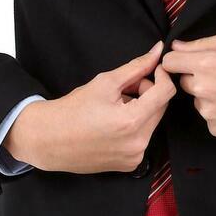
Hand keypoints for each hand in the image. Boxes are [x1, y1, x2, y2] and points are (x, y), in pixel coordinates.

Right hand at [4, 41, 175, 172]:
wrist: (49, 140)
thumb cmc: (72, 110)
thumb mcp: (105, 82)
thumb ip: (136, 67)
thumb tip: (157, 52)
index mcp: (131, 121)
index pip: (165, 93)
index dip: (162, 76)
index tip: (153, 70)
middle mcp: (137, 143)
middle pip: (160, 108)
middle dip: (148, 93)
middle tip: (126, 89)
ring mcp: (134, 156)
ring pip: (152, 123)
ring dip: (141, 110)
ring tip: (116, 107)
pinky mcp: (130, 164)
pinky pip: (143, 138)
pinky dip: (135, 127)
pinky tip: (114, 125)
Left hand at [160, 29, 215, 141]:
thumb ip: (203, 43)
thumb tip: (176, 47)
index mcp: (206, 64)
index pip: (169, 63)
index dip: (177, 61)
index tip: (187, 63)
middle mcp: (204, 90)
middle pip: (184, 83)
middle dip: (198, 79)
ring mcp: (210, 113)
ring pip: (199, 102)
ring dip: (210, 98)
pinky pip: (211, 119)